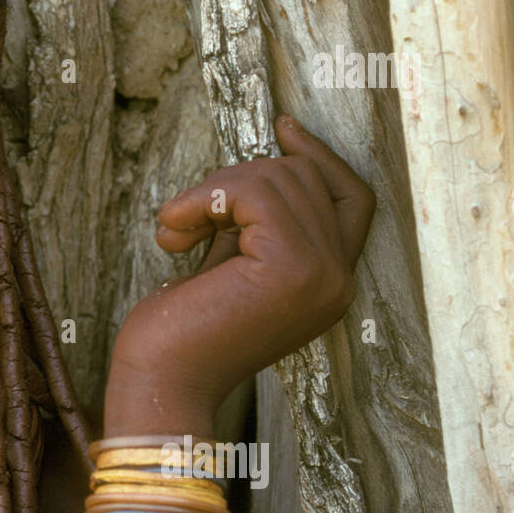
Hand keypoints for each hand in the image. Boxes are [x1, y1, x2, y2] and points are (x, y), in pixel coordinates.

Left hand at [104, 114, 376, 431]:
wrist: (161, 385)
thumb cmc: (180, 332)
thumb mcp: (229, 264)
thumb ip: (253, 222)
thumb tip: (263, 160)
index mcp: (329, 283)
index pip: (352, 198)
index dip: (320, 157)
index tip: (281, 127)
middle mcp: (338, 280)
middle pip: (304, 177)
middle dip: (236, 180)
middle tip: (188, 216)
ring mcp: (322, 275)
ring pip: (276, 176)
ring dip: (212, 191)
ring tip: (175, 231)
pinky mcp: (292, 268)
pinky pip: (253, 192)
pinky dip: (203, 199)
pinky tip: (171, 234)